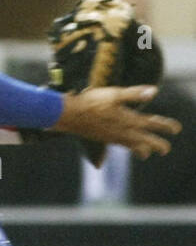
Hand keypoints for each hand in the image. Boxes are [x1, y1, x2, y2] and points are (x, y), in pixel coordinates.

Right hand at [53, 85, 180, 159]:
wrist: (69, 115)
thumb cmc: (91, 102)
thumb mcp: (114, 94)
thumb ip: (134, 94)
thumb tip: (154, 91)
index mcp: (129, 120)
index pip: (153, 124)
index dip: (166, 126)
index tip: (176, 129)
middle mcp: (123, 131)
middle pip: (145, 142)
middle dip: (157, 146)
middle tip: (165, 150)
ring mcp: (113, 137)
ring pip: (132, 147)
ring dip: (141, 150)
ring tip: (145, 153)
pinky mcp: (103, 139)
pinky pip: (118, 146)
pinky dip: (124, 148)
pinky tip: (121, 147)